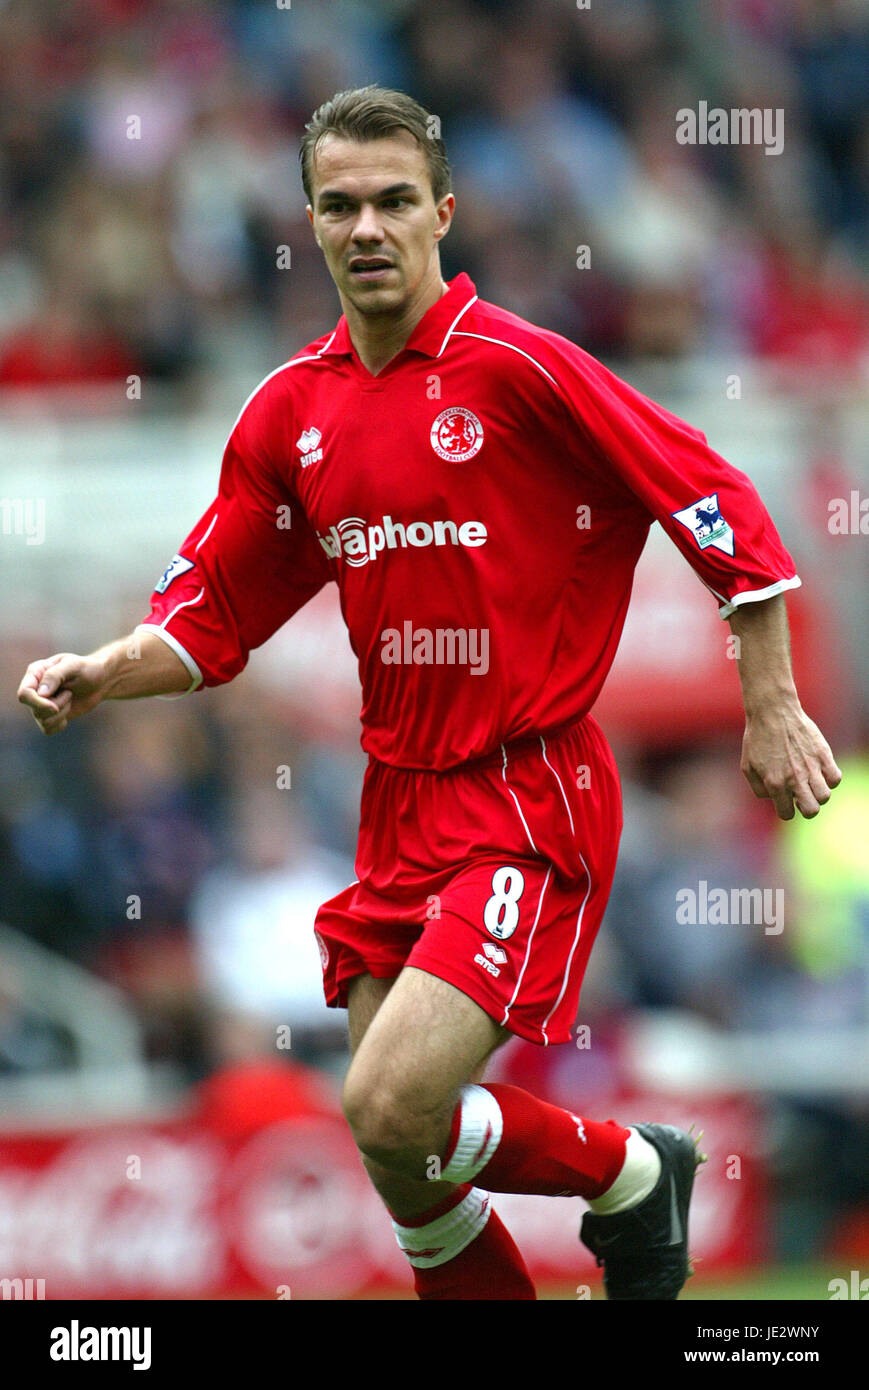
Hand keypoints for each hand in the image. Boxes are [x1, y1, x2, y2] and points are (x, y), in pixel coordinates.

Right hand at [17, 652, 106, 735]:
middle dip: (56, 706)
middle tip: (69, 694)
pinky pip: (48, 729)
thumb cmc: (87, 669)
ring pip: (43, 721)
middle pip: (34, 709)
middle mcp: (35, 689)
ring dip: (62, 712)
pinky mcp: (50, 716)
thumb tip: (41, 693)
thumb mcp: (74, 665)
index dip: (37, 703)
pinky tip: (69, 709)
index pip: (24, 694)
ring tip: (70, 698)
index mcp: (35, 673)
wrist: (100, 681)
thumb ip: (55, 675)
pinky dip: (61, 723)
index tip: (54, 706)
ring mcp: (41, 703)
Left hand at [741, 702, 841, 819]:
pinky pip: (836, 778)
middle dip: (806, 807)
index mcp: (775, 783)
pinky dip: (830, 779)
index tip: (786, 801)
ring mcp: (811, 767)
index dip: (786, 810)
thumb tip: (773, 798)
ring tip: (811, 782)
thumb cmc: (757, 738)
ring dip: (818, 794)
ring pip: (825, 797)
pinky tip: (820, 771)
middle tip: (801, 795)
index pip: (786, 814)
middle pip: (811, 811)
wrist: (773, 712)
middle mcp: (794, 778)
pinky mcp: (823, 754)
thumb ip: (758, 789)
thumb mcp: (747, 766)